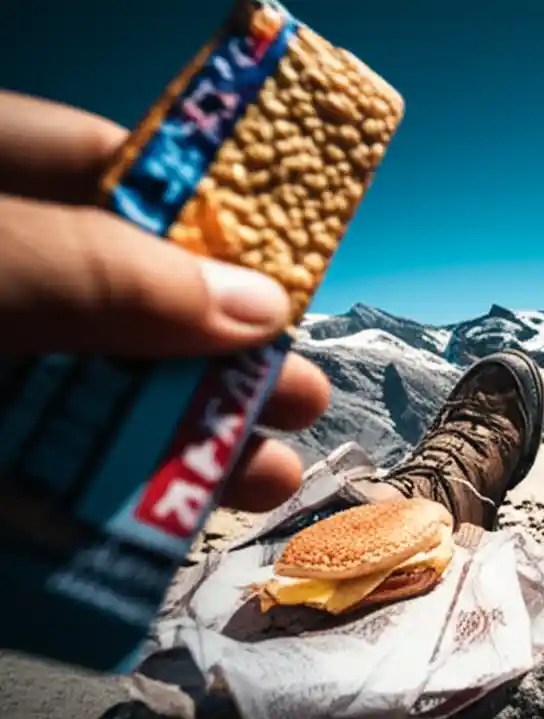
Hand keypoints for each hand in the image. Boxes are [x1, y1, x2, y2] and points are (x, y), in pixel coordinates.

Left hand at [0, 91, 329, 511]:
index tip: (289, 270)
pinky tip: (177, 515)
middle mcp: (0, 271)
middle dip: (225, 350)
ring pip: (95, 390)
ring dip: (190, 434)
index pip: (112, 167)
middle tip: (303, 395)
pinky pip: (46, 470)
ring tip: (273, 477)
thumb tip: (258, 307)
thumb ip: (99, 271)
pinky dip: (113, 496)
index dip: (208, 212)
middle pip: (127, 293)